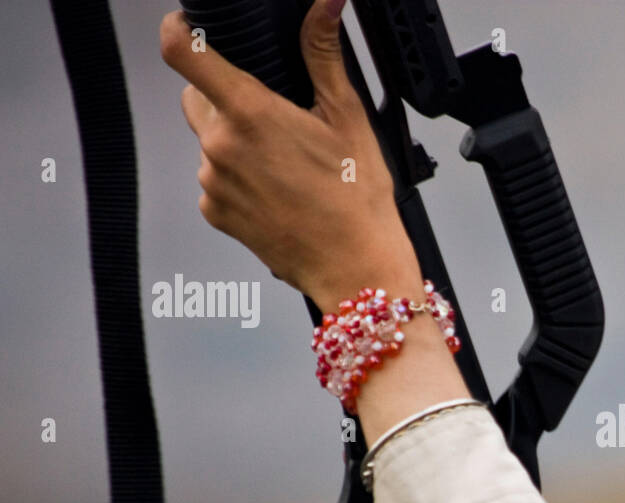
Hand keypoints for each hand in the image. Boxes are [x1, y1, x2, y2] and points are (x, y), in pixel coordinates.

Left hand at [160, 0, 421, 310]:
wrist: (356, 269)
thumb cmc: (357, 202)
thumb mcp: (348, 118)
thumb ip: (324, 54)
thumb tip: (324, 6)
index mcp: (250, 114)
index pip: (183, 50)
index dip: (180, 29)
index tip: (191, 29)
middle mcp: (221, 147)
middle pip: (198, 96)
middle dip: (227, 97)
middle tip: (275, 118)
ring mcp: (214, 183)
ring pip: (209, 141)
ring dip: (236, 142)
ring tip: (287, 165)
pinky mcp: (215, 213)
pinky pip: (215, 180)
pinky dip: (238, 179)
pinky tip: (278, 191)